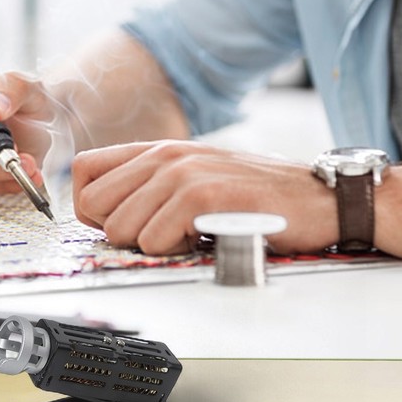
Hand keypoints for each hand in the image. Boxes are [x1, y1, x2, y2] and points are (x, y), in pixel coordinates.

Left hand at [72, 140, 338, 254]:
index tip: (119, 223)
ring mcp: (183, 173)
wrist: (319, 200)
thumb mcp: (197, 180)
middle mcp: (165, 155)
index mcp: (159, 150)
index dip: (90, 207)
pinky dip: (174, 251)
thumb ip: (152, 188)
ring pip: (119, 228)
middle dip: (117, 231)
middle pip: (92, 204)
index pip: (83, 172)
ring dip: (151, 244)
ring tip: (189, 235)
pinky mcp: (203, 197)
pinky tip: (204, 239)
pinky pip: (153, 239)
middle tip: (159, 233)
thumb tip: (106, 216)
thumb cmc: (259, 198)